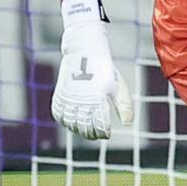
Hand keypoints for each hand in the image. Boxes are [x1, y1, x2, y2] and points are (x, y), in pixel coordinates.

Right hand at [51, 0, 133, 139]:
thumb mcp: (119, 87)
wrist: (84, 52)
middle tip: (98, 131)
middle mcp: (81, 102)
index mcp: (97, 101)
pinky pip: (60, 117)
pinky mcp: (59, 97)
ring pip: (72, 125)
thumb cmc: (105, 71)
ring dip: (80, 129)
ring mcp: (68, 100)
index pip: (100, 128)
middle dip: (93, 133)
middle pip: (86, 130)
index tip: (107, 132)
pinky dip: (66, 121)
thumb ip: (125, 107)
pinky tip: (74, 118)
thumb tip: (127, 124)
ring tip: (87, 126)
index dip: (104, 133)